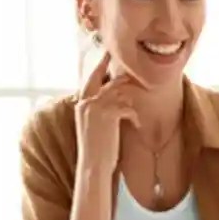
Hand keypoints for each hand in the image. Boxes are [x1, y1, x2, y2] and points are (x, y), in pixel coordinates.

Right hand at [75, 52, 140, 174]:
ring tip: (138, 107)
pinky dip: (134, 115)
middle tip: (130, 66)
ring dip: (131, 99)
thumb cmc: (97, 149)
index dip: (98, 64)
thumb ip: (98, 110)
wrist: (93, 167)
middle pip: (104, 78)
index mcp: (80, 105)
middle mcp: (85, 103)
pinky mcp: (107, 114)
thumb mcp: (94, 125)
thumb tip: (114, 97)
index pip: (89, 79)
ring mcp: (95, 108)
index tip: (106, 52)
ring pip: (118, 91)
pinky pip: (126, 106)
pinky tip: (136, 124)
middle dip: (117, 71)